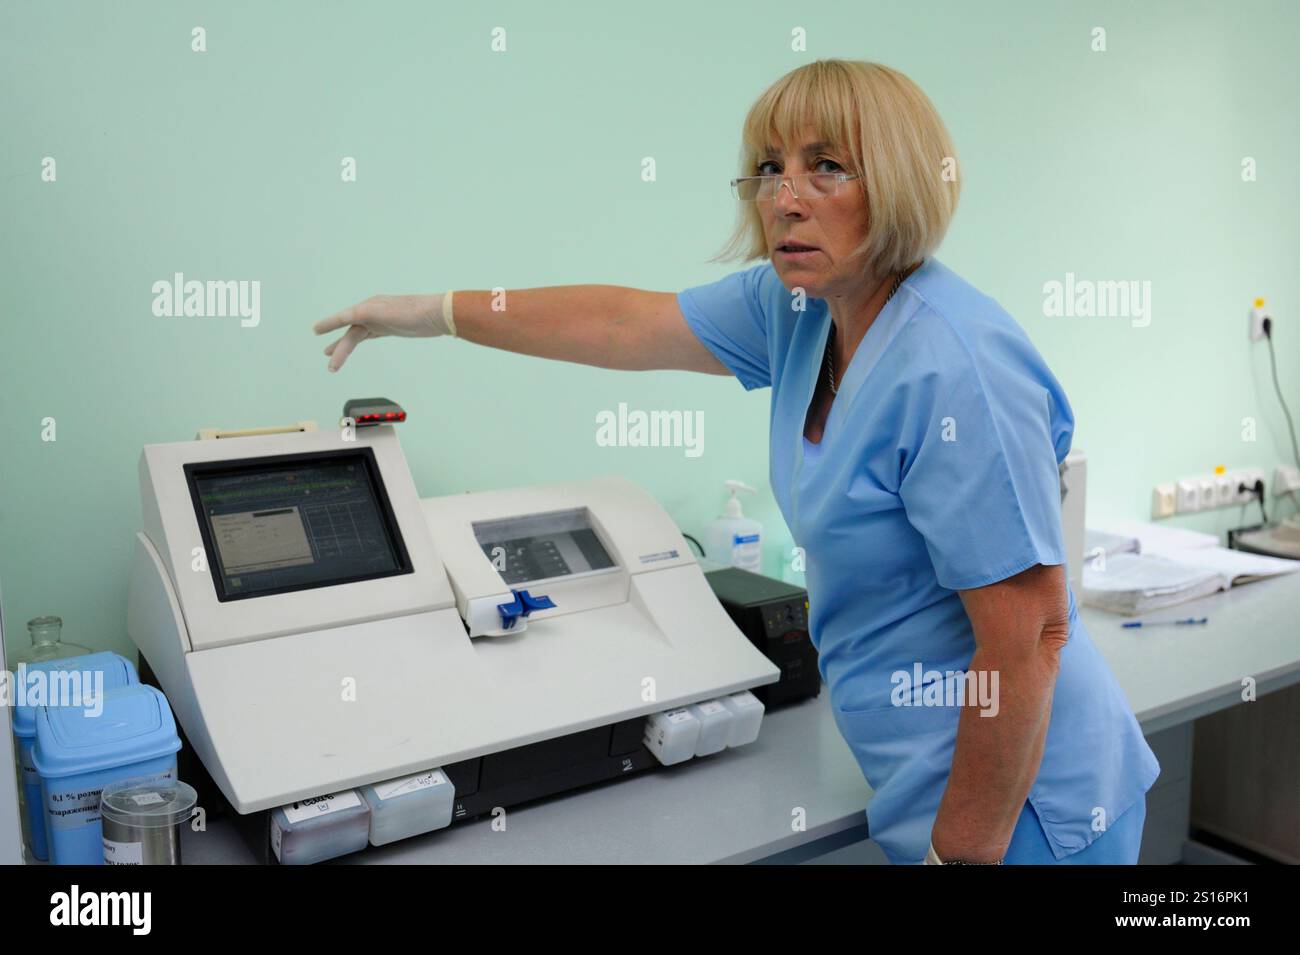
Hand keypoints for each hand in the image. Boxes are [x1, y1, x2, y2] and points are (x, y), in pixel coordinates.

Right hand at [313, 292, 450, 371]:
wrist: (436, 315)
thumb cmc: (412, 311)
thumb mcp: (384, 312)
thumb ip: (365, 312)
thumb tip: (352, 314)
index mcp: (368, 306)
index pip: (344, 317)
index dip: (329, 324)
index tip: (315, 330)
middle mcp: (372, 311)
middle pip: (351, 333)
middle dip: (338, 348)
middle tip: (329, 363)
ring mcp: (380, 320)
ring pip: (357, 335)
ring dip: (345, 347)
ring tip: (331, 359)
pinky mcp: (389, 327)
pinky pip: (368, 335)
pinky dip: (359, 341)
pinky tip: (354, 344)